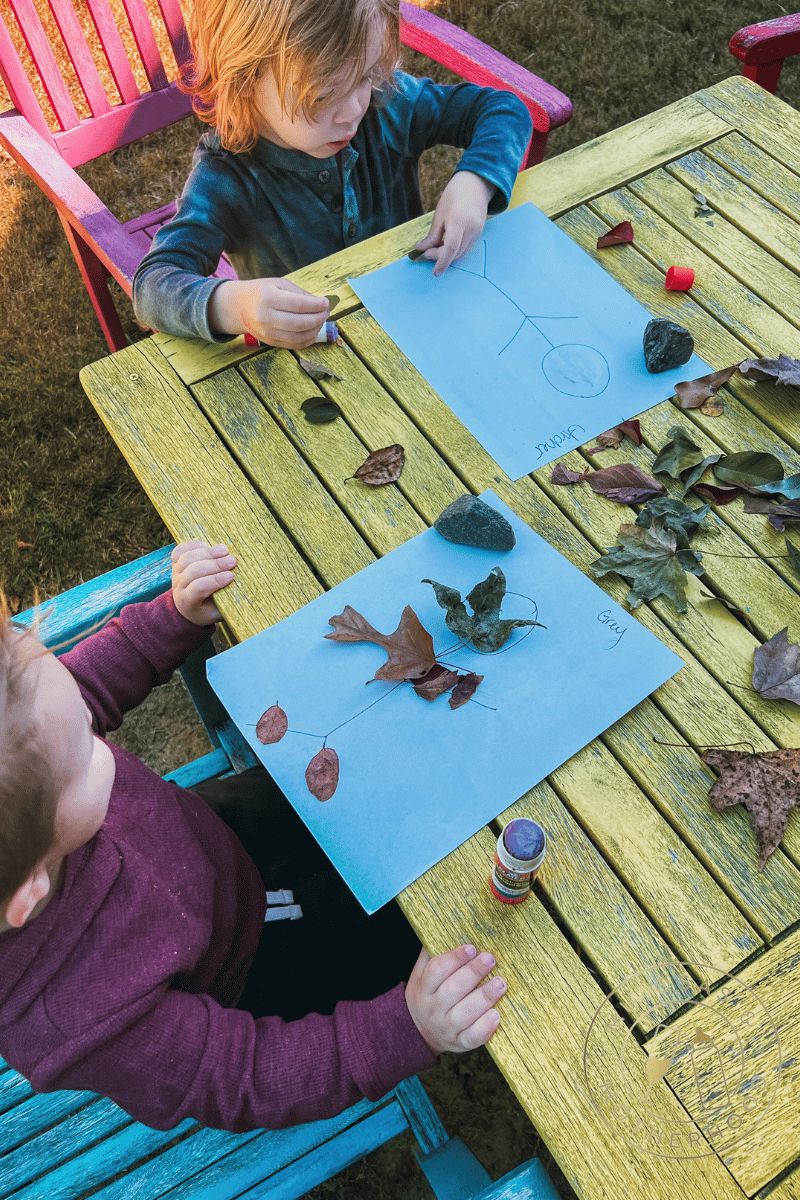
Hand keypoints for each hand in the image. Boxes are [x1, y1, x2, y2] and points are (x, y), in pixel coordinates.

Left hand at [171, 541, 236, 624]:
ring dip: (208, 552)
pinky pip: (179, 551)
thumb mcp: (217, 612)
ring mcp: (175, 574)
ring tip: (225, 550)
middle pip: (194, 571)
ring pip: (188, 558)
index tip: (231, 576)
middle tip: (233, 561)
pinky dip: (192, 545)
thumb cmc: (208, 609)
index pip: (198, 588)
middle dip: (215, 564)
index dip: (215, 580)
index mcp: (187, 602)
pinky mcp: (175, 563)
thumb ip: (227, 602)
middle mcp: (178, 587)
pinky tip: (206, 544)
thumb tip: (245, 591)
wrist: (188, 607)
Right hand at [208, 277, 327, 347]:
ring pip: (299, 337)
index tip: (326, 303)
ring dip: (315, 330)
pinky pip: (294, 345)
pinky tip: (313, 332)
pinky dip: (308, 340)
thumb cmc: (261, 292)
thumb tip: (321, 304)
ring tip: (320, 321)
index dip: (316, 305)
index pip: (299, 304)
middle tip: (326, 312)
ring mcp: (267, 332)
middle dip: (318, 318)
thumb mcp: (278, 284)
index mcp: (268, 298)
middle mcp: (266, 317)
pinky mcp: (270, 342)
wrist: (238, 306)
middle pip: (300, 323)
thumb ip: (300, 293)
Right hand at [405, 944, 505, 1053]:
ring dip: (484, 997)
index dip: (454, 958)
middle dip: (474, 973)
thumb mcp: (420, 975)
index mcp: (423, 988)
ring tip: (501, 983)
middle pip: (453, 990)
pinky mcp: (460, 1043)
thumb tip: (448, 927)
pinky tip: (497, 1016)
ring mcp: (446, 1027)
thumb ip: (431, 955)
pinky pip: (472, 1038)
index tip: (471, 947)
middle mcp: (433, 1008)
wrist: (419, 1033)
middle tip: (491, 959)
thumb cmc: (427, 996)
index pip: (436, 971)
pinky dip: (485, 1028)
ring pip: (465, 1013)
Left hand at [413, 172, 496, 276]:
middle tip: (427, 252)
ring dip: (447, 255)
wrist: (475, 185)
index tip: (434, 272)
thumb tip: (421, 249)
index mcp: (458, 221)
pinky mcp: (479, 234)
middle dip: (440, 257)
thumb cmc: (454, 196)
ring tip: (435, 248)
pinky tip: (445, 245)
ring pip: (461, 253)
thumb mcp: (439, 214)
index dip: (441, 262)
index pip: (450, 249)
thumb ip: (432, 235)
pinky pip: (465, 248)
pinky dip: (455, 250)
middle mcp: (470, 229)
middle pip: (455, 253)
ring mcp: (477, 232)